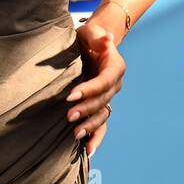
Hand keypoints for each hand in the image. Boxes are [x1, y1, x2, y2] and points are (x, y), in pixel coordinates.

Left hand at [66, 19, 125, 158]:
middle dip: (86, 109)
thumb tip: (106, 38)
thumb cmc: (88, 36)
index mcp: (115, 67)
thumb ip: (96, 37)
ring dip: (90, 125)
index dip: (89, 90)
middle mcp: (114, 84)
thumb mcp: (90, 32)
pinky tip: (88, 151)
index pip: (104, 81)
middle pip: (102, 100)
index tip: (71, 95)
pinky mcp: (99, 106)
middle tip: (68, 115)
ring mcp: (108, 97)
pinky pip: (101, 125)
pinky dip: (96, 138)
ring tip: (76, 134)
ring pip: (102, 115)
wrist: (89, 44)